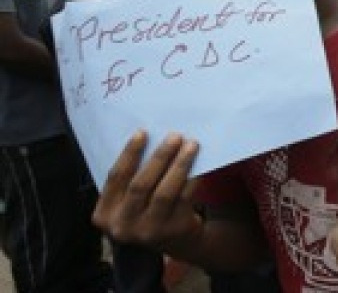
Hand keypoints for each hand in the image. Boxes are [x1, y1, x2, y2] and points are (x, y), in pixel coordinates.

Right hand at [93, 131, 202, 251]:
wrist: (175, 240)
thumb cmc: (147, 209)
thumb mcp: (128, 201)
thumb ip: (130, 179)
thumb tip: (149, 139)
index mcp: (104, 215)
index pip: (115, 178)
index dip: (129, 154)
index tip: (142, 133)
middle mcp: (123, 226)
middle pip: (140, 185)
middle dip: (159, 158)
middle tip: (174, 136)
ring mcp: (149, 231)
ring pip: (165, 192)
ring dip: (179, 165)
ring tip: (191, 146)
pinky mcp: (174, 230)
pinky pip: (184, 199)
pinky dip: (192, 179)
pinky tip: (199, 164)